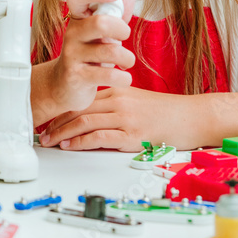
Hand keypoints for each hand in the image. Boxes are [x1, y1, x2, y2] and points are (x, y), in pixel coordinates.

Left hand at [39, 87, 202, 151]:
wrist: (194, 117)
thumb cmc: (170, 112)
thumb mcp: (138, 101)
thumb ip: (117, 105)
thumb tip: (96, 117)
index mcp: (118, 91)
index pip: (82, 100)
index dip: (63, 111)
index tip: (50, 119)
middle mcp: (119, 101)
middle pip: (78, 110)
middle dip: (57, 122)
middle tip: (42, 132)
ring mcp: (125, 117)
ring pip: (84, 122)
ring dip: (63, 133)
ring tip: (50, 141)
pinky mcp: (132, 134)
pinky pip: (99, 137)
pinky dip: (80, 142)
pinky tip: (70, 146)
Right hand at [44, 0, 135, 113]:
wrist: (64, 87)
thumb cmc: (87, 56)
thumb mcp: (101, 33)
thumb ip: (117, 13)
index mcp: (77, 19)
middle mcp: (72, 34)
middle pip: (101, 23)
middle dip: (121, 30)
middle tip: (124, 37)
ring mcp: (72, 56)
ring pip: (110, 51)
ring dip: (127, 58)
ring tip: (127, 62)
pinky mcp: (77, 77)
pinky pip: (108, 75)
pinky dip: (123, 78)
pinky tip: (123, 77)